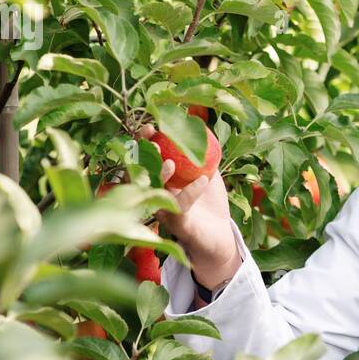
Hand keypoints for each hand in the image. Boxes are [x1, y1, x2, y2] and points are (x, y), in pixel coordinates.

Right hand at [139, 123, 242, 288]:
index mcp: (159, 178)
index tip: (150, 125)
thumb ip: (201, 152)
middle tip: (152, 140)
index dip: (143, 141)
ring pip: (152, 191)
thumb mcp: (206, 171)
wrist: (220, 235)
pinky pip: (179, 207)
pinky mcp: (177, 224)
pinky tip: (203, 181)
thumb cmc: (208, 202)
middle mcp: (154, 193)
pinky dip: (190, 192)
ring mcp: (163, 209)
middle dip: (142, 154)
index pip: (143, 156)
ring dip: (159, 175)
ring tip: (170, 162)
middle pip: (138, 172)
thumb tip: (199, 123)